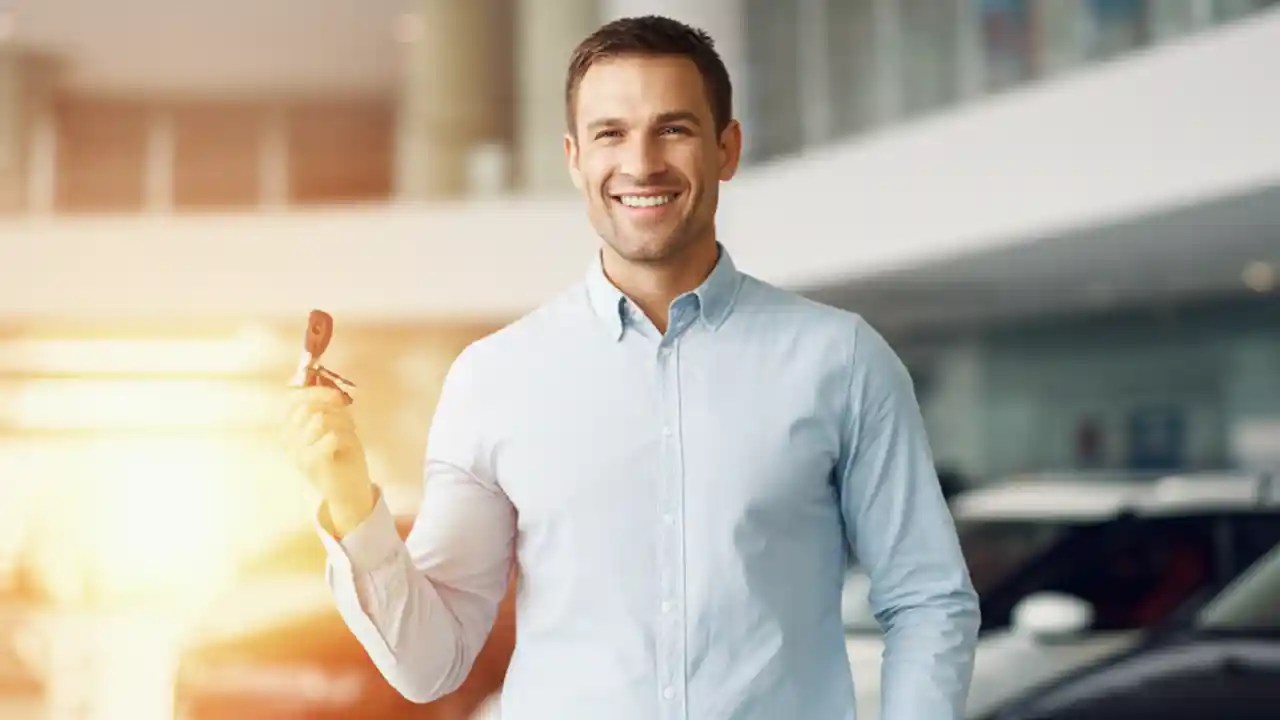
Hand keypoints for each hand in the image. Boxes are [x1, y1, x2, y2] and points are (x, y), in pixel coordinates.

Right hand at [281, 385, 375, 534]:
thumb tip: (332, 391)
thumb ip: (328, 408)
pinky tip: (348, 448)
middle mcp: (287, 440)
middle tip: (348, 425)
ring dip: (343, 424)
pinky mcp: (310, 463)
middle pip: (308, 407)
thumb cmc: (342, 455)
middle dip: (335, 411)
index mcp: (289, 428)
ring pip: (320, 419)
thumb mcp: (335, 426)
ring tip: (348, 437)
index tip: (337, 396)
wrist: (349, 491)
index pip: (291, 400)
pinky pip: (331, 436)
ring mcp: (296, 452)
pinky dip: (348, 438)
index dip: (315, 392)